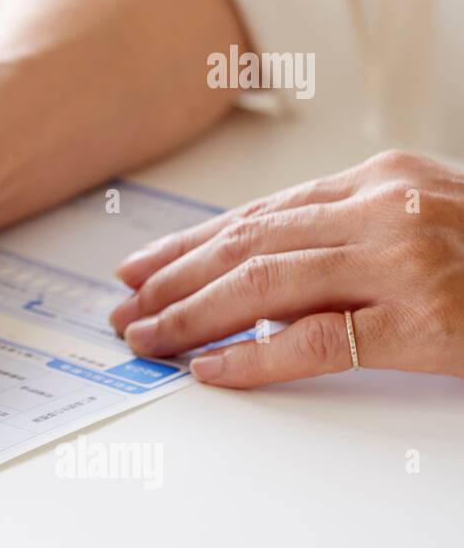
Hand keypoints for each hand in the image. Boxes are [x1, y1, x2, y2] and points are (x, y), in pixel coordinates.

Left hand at [108, 150, 463, 387]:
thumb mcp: (422, 214)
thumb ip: (346, 227)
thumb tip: (253, 262)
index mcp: (379, 178)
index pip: (256, 214)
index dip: (187, 245)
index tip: (139, 268)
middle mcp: (383, 208)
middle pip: (246, 245)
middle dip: (172, 280)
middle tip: (123, 309)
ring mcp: (402, 262)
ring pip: (262, 284)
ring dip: (189, 316)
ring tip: (144, 338)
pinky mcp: (423, 321)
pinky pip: (313, 341)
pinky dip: (249, 358)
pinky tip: (205, 369)